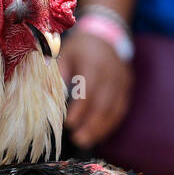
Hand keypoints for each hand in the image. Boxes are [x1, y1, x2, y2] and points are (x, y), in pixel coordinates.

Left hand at [61, 29, 131, 148]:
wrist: (107, 33)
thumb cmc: (81, 47)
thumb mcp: (65, 53)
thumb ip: (58, 74)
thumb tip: (47, 95)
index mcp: (94, 64)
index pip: (88, 91)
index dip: (80, 110)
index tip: (69, 123)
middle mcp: (111, 74)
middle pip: (103, 104)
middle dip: (91, 125)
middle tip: (78, 140)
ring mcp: (122, 81)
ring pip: (115, 109)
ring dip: (101, 128)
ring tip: (87, 141)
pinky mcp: (127, 87)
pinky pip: (121, 108)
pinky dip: (111, 123)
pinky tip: (100, 134)